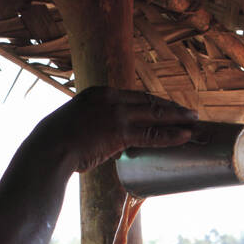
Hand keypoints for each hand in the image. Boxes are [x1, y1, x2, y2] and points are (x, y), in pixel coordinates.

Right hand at [34, 86, 198, 173]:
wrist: (48, 149)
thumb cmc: (54, 143)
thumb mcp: (73, 124)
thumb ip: (89, 126)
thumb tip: (96, 141)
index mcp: (99, 93)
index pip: (134, 96)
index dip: (153, 102)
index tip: (165, 107)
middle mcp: (111, 98)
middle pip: (149, 101)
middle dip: (171, 108)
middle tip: (189, 113)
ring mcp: (117, 114)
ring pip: (155, 115)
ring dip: (178, 118)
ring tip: (195, 122)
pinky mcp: (120, 133)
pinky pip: (152, 134)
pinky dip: (170, 135)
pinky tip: (185, 136)